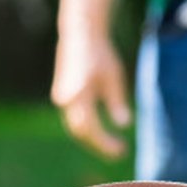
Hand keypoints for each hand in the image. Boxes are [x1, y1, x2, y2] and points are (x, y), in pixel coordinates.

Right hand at [51, 31, 131, 158]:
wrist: (79, 34)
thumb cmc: (100, 53)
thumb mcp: (114, 77)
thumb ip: (117, 101)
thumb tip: (124, 125)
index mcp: (79, 94)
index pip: (90, 128)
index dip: (105, 144)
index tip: (122, 151)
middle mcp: (66, 98)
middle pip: (80, 132)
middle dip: (99, 144)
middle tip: (120, 151)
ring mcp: (62, 98)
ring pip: (75, 127)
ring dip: (93, 138)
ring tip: (113, 143)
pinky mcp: (62, 96)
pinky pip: (74, 118)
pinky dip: (88, 127)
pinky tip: (101, 130)